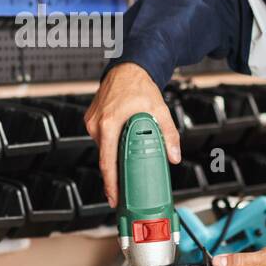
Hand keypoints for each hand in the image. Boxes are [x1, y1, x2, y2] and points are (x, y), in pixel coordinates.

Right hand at [85, 63, 180, 206]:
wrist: (127, 69)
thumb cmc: (138, 86)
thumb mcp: (159, 110)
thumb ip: (168, 134)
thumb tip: (173, 155)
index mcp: (110, 123)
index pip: (107, 162)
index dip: (111, 184)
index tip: (114, 197)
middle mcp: (97, 124)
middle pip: (105, 158)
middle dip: (114, 176)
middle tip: (123, 192)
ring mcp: (92, 122)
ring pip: (103, 149)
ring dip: (114, 157)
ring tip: (127, 163)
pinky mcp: (92, 120)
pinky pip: (101, 140)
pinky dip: (111, 146)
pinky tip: (121, 146)